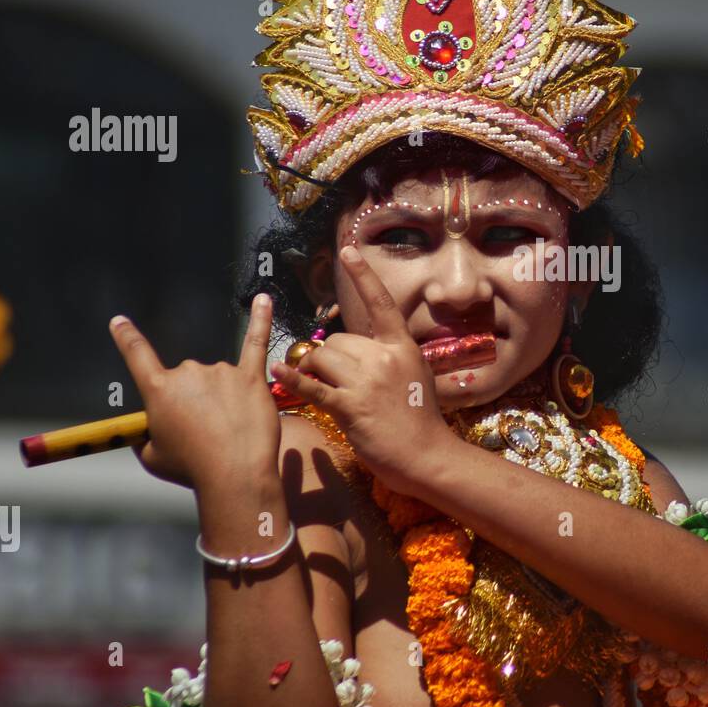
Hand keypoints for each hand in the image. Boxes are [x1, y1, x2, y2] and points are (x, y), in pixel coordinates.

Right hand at [108, 293, 280, 491]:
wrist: (234, 475)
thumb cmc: (192, 469)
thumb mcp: (153, 458)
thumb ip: (147, 437)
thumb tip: (147, 431)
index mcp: (158, 390)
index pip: (136, 354)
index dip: (126, 337)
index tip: (120, 322)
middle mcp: (188, 373)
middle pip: (187, 381)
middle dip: (194, 406)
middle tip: (205, 437)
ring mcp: (221, 372)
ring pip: (218, 379)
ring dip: (221, 401)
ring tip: (228, 433)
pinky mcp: (251, 378)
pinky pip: (256, 342)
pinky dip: (261, 319)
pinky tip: (265, 299)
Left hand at [269, 245, 450, 491]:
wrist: (428, 456)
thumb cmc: (421, 420)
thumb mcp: (414, 376)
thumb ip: (390, 357)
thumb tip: (358, 347)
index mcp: (402, 348)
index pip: (381, 304)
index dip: (364, 276)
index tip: (349, 250)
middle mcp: (384, 359)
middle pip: (338, 340)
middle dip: (328, 356)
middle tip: (329, 376)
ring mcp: (367, 383)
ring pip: (322, 358)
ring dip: (312, 369)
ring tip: (317, 384)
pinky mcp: (351, 407)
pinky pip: (314, 387)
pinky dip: (294, 378)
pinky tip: (279, 369)